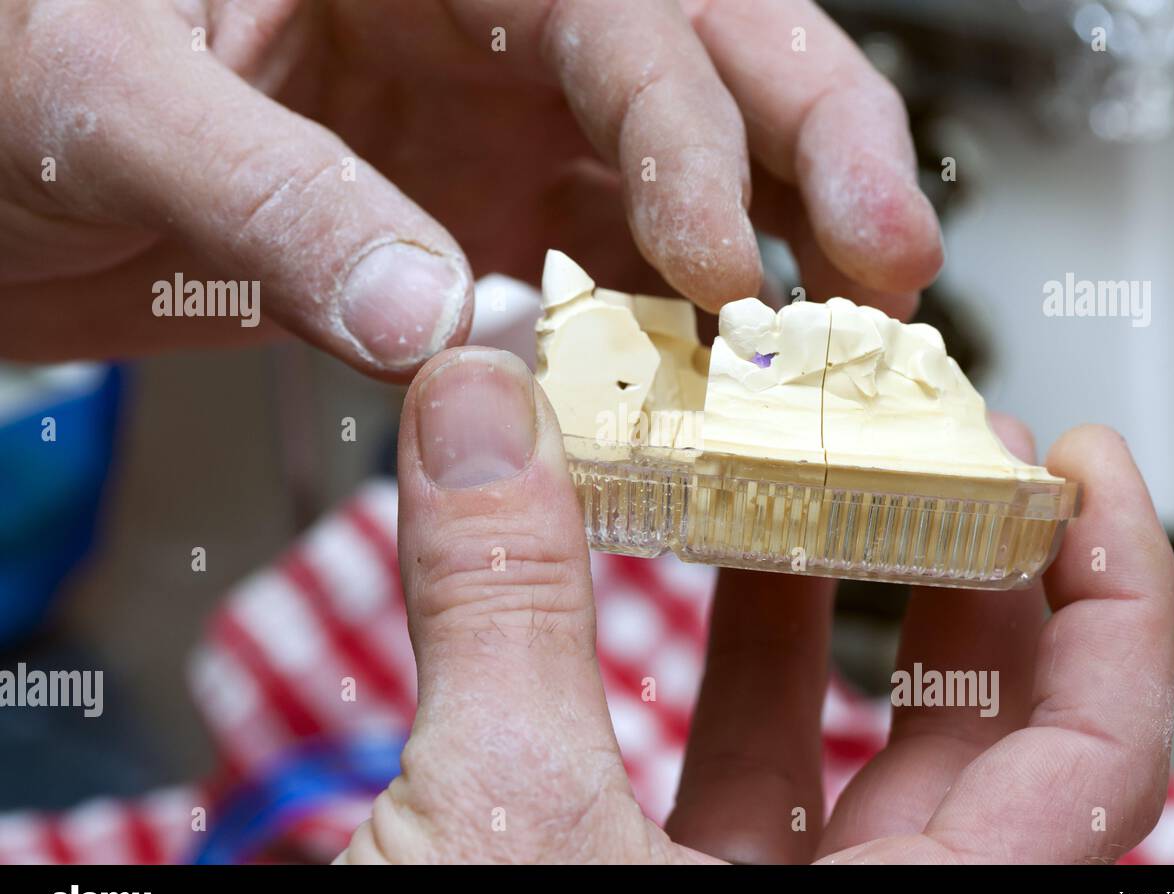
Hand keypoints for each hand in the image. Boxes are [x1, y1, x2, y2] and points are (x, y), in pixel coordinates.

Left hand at [0, 0, 938, 376]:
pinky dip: (649, 343)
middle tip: (892, 266)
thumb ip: (267, 192)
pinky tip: (692, 398)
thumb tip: (426, 316)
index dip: (688, 126)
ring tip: (836, 347)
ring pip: (678, 177)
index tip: (714, 261)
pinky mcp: (471, 229)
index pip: (613, 8)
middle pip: (708, 60)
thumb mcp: (104, 97)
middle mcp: (486, 29)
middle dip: (816, 153)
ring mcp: (488, 135)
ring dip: (765, 260)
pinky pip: (594, 282)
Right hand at [339, 347, 1173, 863]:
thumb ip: (501, 610)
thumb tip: (478, 423)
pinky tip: (690, 595)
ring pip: (850, 766)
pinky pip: (743, 796)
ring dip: (829, 616)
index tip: (1084, 467)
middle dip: (959, 574)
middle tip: (934, 452)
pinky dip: (722, 681)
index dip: (1114, 596)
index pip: (1093, 759)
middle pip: (979, 745)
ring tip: (808, 484)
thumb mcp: (499, 833)